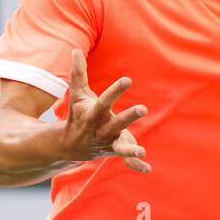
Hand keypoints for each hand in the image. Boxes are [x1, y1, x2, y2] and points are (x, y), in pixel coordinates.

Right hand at [61, 49, 151, 172]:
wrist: (72, 144)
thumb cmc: (79, 114)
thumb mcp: (78, 95)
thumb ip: (78, 74)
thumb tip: (75, 50)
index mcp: (93, 115)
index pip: (105, 101)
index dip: (116, 90)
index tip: (127, 79)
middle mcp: (102, 130)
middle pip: (116, 123)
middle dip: (128, 117)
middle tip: (143, 109)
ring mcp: (109, 142)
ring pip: (121, 147)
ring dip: (131, 150)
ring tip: (142, 151)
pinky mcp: (116, 151)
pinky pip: (126, 161)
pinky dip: (136, 165)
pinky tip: (147, 169)